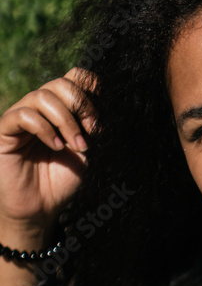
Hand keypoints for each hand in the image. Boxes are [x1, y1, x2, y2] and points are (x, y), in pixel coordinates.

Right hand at [0, 68, 96, 242]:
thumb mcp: (87, 152)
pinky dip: (45, 129)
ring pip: (42, 96)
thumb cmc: (65, 180)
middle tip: (93, 133)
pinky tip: (56, 147)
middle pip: (60, 83)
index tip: (103, 115)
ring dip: (66, 121)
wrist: (43, 207)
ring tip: (76, 146)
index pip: (74, 78)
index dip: (91, 88)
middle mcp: (40, 108)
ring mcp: (21, 116)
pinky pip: (23, 115)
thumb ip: (93, 127)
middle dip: (82, 106)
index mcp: (61, 108)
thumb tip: (106, 105)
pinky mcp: (5, 130)